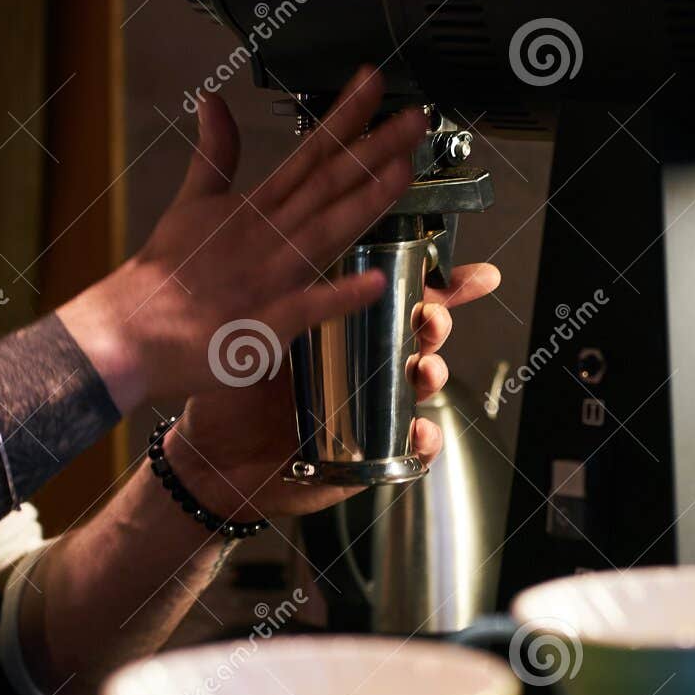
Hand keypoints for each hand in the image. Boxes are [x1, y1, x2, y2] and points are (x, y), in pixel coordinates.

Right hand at [59, 68, 425, 410]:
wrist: (131, 331)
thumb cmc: (166, 273)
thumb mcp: (192, 203)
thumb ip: (213, 153)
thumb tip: (212, 101)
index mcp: (256, 207)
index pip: (310, 152)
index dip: (346, 116)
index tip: (375, 82)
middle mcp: (269, 234)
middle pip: (329, 183)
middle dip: (375, 149)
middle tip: (415, 119)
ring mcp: (270, 276)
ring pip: (326, 232)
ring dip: (365, 203)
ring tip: (402, 174)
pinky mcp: (267, 321)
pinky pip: (309, 307)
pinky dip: (340, 295)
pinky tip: (375, 282)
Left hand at [161, 264, 501, 520]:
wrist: (216, 457)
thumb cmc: (234, 392)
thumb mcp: (256, 330)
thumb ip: (284, 292)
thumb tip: (304, 236)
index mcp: (344, 326)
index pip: (401, 297)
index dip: (443, 286)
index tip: (478, 275)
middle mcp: (366, 363)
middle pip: (421, 334)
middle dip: (437, 321)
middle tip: (429, 315)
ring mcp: (373, 406)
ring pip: (422, 384)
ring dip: (433, 372)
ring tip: (424, 368)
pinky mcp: (374, 451)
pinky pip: (413, 445)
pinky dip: (423, 438)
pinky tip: (419, 430)